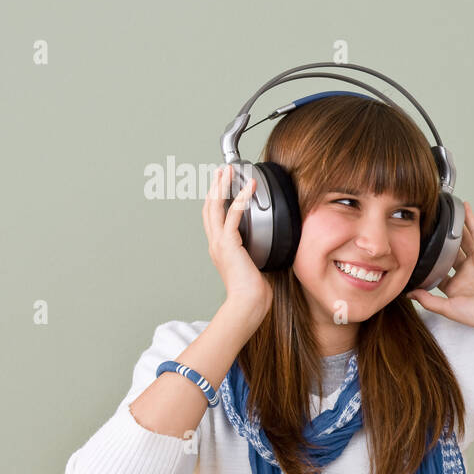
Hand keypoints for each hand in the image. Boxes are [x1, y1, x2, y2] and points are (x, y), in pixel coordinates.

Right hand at [203, 165, 270, 320]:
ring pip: (215, 207)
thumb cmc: (253, 291)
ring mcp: (219, 243)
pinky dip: (240, 198)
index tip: (221, 186)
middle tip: (221, 171)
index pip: (213, 219)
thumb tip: (264, 249)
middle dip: (215, 187)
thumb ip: (253, 254)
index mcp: (220, 248)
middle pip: (209, 208)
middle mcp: (216, 243)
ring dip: (222, 186)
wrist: (247, 302)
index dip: (215, 200)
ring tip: (228, 171)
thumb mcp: (252, 267)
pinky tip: (247, 187)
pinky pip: (233, 215)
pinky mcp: (228, 243)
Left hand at [408, 202, 473, 334]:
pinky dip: (470, 219)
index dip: (427, 265)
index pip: (437, 273)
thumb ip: (428, 300)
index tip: (415, 256)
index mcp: (455, 287)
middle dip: (437, 243)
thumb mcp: (449, 309)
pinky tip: (463, 208)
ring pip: (461, 240)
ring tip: (441, 214)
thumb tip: (410, 293)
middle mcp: (465, 272)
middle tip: (424, 229)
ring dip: (452, 227)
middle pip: (447, 253)